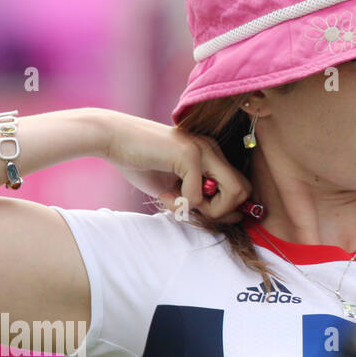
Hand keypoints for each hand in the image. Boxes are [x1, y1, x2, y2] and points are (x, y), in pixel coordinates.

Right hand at [99, 111, 250, 222]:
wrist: (111, 137)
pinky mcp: (188, 155)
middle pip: (244, 191)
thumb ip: (195, 200)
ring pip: (233, 192)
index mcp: (212, 154)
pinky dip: (182, 203)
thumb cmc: (139, 162)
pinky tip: (165, 194)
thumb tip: (223, 219)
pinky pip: (198, 194)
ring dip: (209, 209)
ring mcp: (203, 150)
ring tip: (179, 202)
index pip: (241, 186)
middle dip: (223, 211)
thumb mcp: (172, 187)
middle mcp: (213, 149)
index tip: (204, 214)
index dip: (228, 208)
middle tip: (193, 210)